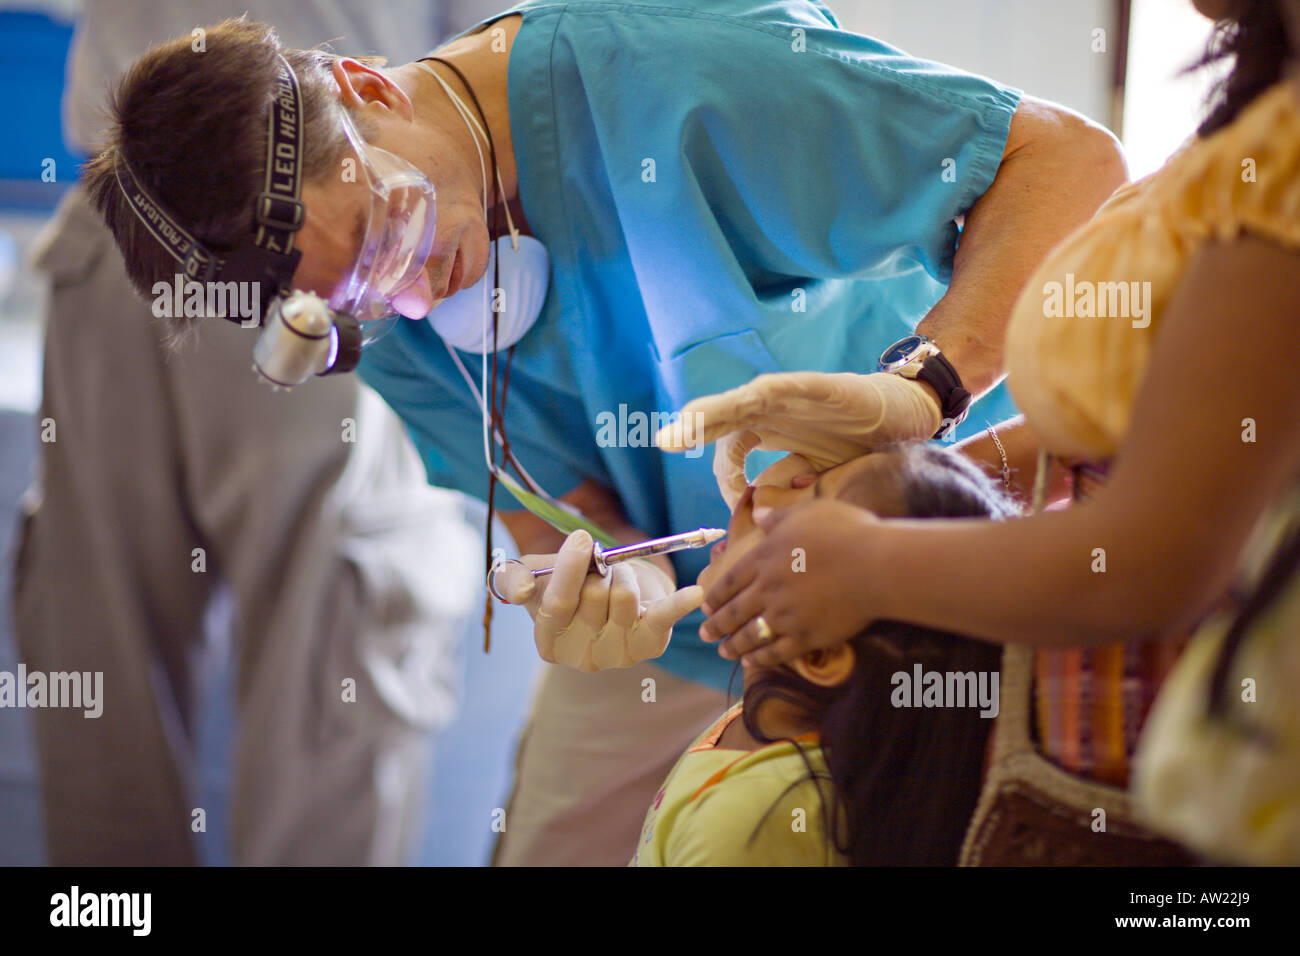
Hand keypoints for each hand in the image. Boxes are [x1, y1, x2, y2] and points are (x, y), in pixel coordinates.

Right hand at [495, 529, 704, 670]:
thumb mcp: (532, 577)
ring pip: (624, 598)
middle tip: (598, 565)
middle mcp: (582, 657)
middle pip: (593, 599)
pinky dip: (680, 605)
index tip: (582, 538)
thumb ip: (514, 579)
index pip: (556, 606)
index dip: (569, 569)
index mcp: (549, 643)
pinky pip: (665, 620)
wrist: (605, 592)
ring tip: (617, 575)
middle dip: (597, 569)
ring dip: (622, 573)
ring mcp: (619, 655)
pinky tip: (697, 594)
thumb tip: (523, 587)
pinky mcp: (650, 644)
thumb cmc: (565, 584)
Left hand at [656, 371, 940, 508]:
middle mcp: (772, 412)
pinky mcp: (818, 387)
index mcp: (768, 431)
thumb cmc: (856, 443)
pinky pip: (789, 388)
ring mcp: (792, 397)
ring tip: (689, 419)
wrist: (902, 415)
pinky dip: (770, 390)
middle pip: (723, 419)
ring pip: (744, 400)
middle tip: (665, 441)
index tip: (735, 505)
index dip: (725, 477)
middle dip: (694, 429)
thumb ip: (785, 491)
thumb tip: (759, 514)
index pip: (731, 451)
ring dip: (717, 408)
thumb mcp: (814, 475)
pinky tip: (754, 394)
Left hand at [698, 498, 879, 666]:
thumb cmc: (845, 532)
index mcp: (765, 558)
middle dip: (716, 625)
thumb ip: (778, 517)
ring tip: (723, 651)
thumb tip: (759, 512)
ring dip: (733, 645)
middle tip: (705, 633)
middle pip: (734, 612)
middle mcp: (768, 590)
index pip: (731, 581)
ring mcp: (786, 616)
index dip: (716, 595)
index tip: (706, 606)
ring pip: (750, 636)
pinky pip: (775, 653)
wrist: (874, 565)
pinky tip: (751, 661)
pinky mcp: (806, 637)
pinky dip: (760, 659)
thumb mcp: (806, 513)